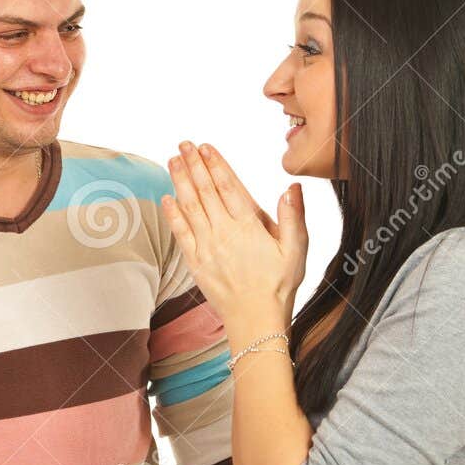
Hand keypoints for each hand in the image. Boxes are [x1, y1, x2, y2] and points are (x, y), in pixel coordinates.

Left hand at [162, 141, 308, 333]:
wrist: (256, 320)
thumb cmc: (279, 286)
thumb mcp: (297, 250)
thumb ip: (293, 217)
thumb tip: (292, 188)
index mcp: (248, 226)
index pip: (228, 187)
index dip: (215, 164)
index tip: (205, 147)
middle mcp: (224, 233)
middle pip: (205, 191)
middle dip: (193, 165)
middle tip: (183, 145)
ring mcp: (207, 247)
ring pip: (190, 207)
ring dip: (180, 182)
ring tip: (173, 161)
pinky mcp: (196, 263)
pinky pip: (181, 234)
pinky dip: (173, 214)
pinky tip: (167, 199)